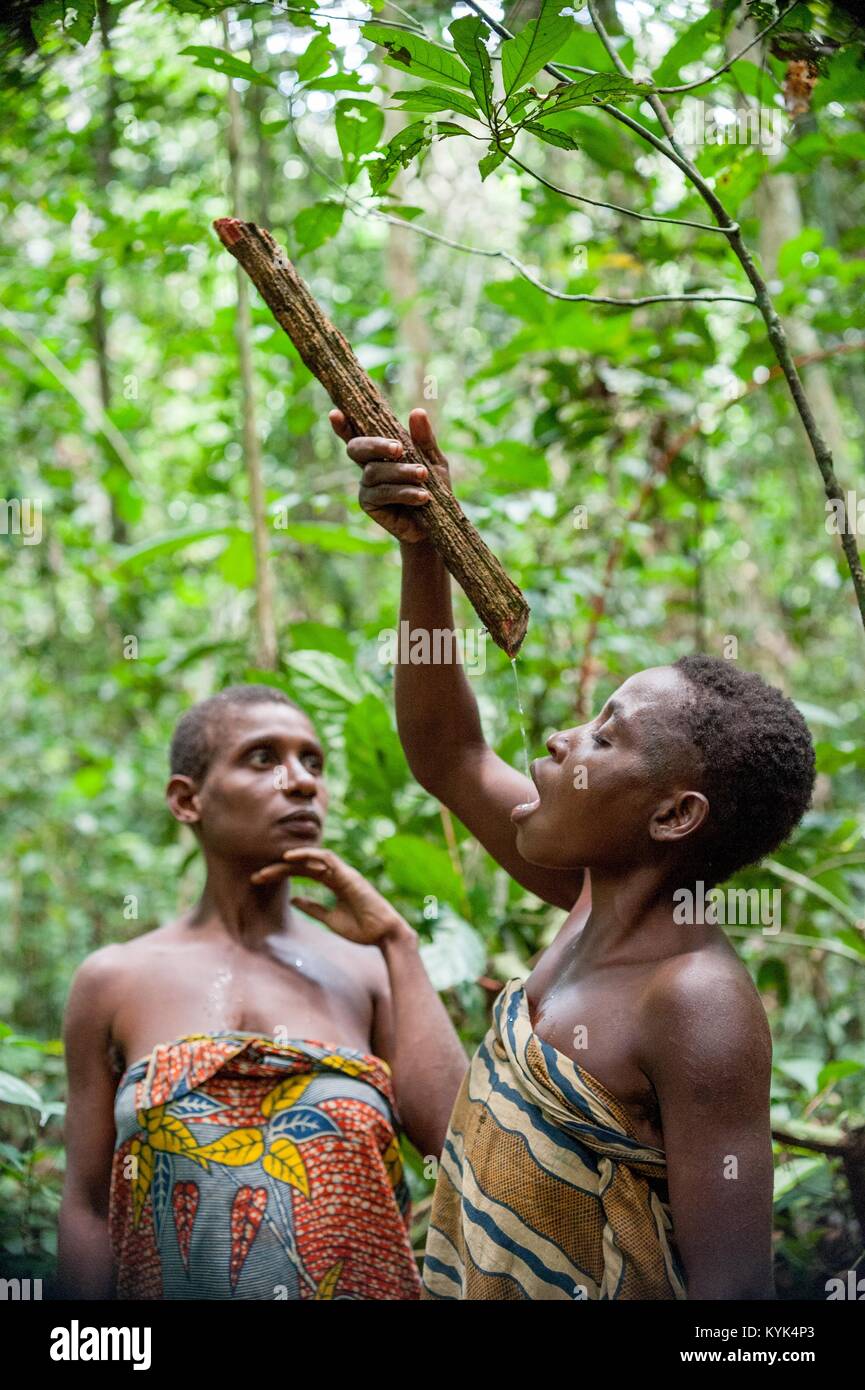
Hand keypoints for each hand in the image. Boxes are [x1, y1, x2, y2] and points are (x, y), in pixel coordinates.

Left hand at [251, 848, 413, 946]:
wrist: (383, 935)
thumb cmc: (361, 929)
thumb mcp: (329, 918)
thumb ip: (312, 907)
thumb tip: (293, 899)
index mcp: (332, 883)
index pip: (303, 873)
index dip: (281, 874)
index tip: (260, 880)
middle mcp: (336, 874)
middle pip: (303, 865)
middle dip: (279, 869)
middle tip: (256, 876)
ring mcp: (343, 873)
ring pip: (312, 858)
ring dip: (289, 860)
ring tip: (269, 866)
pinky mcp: (348, 875)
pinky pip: (326, 858)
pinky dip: (308, 854)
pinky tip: (290, 857)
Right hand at [329, 406, 452, 543]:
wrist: (438, 524)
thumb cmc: (435, 488)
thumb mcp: (434, 461)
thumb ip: (424, 439)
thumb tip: (416, 411)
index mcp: (380, 451)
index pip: (358, 434)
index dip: (343, 425)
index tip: (334, 413)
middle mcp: (368, 466)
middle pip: (356, 448)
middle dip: (375, 445)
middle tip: (398, 448)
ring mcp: (366, 485)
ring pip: (374, 471)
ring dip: (401, 472)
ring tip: (423, 475)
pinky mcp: (369, 504)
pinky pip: (382, 493)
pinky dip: (404, 492)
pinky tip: (422, 496)